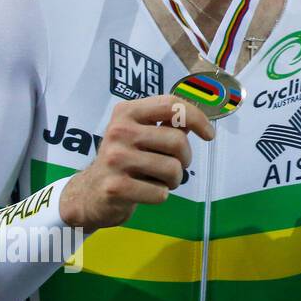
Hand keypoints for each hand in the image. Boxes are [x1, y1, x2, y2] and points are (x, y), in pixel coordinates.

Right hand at [59, 95, 214, 229]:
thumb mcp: (141, 134)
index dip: (197, 118)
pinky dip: (160, 196)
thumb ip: (168, 123)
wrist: (90, 192)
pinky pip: (160, 193)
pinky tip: (145, 192)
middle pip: (178, 141)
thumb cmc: (125, 159)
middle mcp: (118, 131)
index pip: (171, 105)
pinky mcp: (114, 187)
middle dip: (185, 158)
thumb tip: (200, 115)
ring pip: (173, 169)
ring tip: (159, 180)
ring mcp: (115, 159)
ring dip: (174, 179)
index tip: (209, 134)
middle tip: (175, 166)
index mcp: (127, 112)